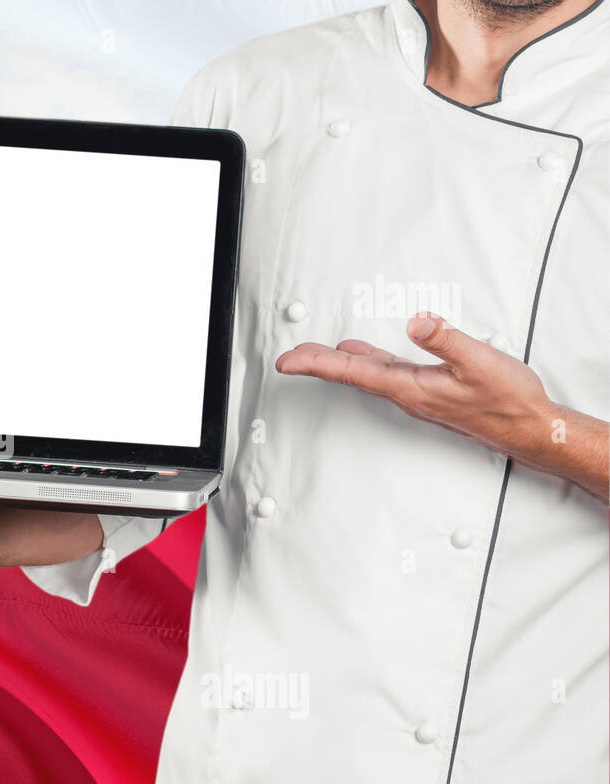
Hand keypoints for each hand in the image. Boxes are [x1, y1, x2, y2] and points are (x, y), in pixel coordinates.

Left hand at [276, 312, 608, 502]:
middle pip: (351, 374)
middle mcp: (407, 392)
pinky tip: (362, 352)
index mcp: (409, 387)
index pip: (351, 371)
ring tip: (314, 352)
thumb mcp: (479, 363)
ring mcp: (416, 392)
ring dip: (338, 362)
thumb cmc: (508, 402)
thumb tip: (417, 322)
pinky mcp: (428, 389)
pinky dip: (367, 360)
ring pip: (367, 373)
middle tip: (290, 356)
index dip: (316, 364)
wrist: (530, 428)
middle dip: (317, 363)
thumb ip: (446, 340)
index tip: (288, 361)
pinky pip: (387, 372)